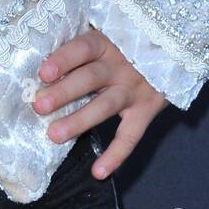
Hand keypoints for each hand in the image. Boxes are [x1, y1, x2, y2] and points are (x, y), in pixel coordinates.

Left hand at [31, 27, 168, 179]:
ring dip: (79, 121)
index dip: (63, 59)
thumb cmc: (121, 43)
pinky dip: (116, 155)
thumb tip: (39, 66)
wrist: (169, 48)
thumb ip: (77, 48)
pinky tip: (98, 172)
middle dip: (63, 93)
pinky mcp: (147, 109)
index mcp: (105, 43)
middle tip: (39, 106)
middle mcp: (120, 65)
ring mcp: (134, 88)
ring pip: (105, 106)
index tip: (43, 73)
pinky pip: (131, 135)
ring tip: (54, 135)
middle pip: (89, 78)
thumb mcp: (103, 35)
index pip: (82, 48)